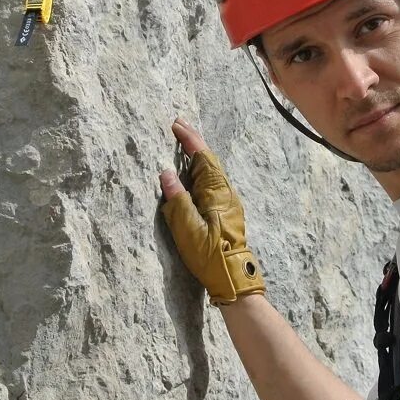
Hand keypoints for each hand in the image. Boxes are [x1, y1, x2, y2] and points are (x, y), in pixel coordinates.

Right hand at [158, 119, 264, 304]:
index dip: (190, 140)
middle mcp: (226, 192)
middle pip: (210, 160)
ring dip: (198, 154)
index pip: (203, 158)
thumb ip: (178, 200)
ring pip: (212, 169)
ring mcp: (228, 200)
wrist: (232, 275)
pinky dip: (201, 169)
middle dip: (194, 142)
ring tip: (184, 143)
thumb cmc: (209, 255)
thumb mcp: (188, 229)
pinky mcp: (226, 209)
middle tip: (179, 126)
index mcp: (217, 192)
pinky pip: (212, 180)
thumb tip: (166, 173)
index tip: (176, 125)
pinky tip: (193, 171)